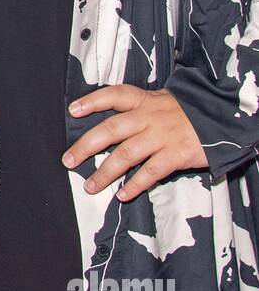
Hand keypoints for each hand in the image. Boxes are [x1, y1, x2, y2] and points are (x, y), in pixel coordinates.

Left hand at [62, 84, 208, 201]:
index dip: (92, 101)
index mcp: (146, 101)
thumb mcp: (163, 103)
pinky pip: (150, 172)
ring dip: (105, 173)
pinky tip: (122, 195)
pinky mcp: (176, 154)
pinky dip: (134, 185)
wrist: (223, 120)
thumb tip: (110, 127)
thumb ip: (139, 111)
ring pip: (126, 154)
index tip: (73, 110)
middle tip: (68, 161)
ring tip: (90, 187)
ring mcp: (162, 136)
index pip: (115, 95)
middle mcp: (150, 117)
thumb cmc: (188, 114)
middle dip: (86, 146)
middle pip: (111, 129)